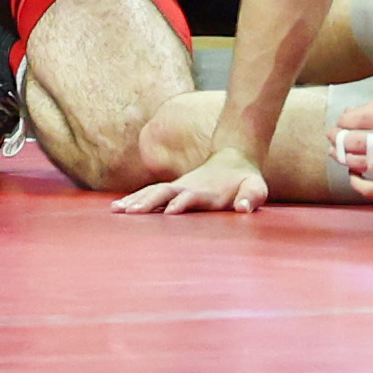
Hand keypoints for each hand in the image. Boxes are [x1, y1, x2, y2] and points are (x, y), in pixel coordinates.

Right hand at [115, 145, 268, 215]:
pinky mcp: (172, 190)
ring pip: (153, 193)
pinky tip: (117, 208)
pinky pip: (150, 195)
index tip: (169, 212)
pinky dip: (134, 200)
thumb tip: (243, 208)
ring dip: (135, 201)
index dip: (181, 203)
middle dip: (148, 202)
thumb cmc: (246, 180)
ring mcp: (178, 188)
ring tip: (116, 211)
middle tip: (132, 213)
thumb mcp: (256, 188)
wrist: (233, 160)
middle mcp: (187, 188)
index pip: (191, 197)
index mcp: (207, 191)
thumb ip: (251, 197)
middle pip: (164, 193)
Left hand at [327, 98, 372, 202]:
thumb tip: (350, 113)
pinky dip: (356, 182)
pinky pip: (370, 188)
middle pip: (358, 141)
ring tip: (338, 154)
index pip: (365, 115)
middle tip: (332, 137)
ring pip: (361, 163)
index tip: (341, 122)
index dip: (346, 119)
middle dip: (338, 138)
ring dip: (343, 158)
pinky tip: (353, 175)